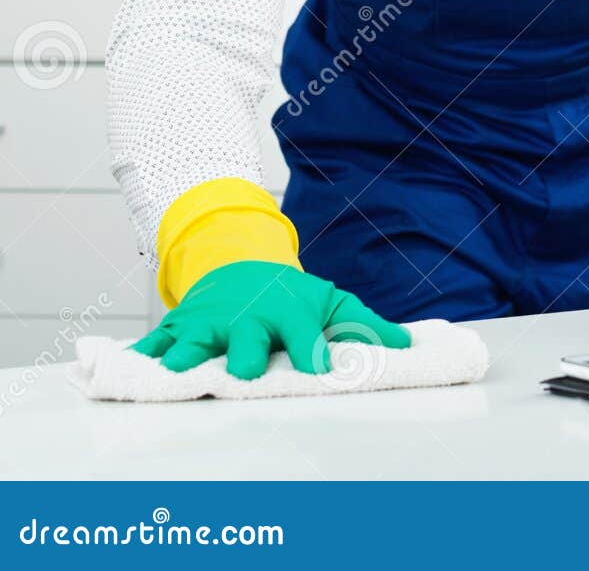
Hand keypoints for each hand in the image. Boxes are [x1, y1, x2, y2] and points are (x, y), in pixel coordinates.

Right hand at [132, 260, 411, 379]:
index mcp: (287, 313)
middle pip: (245, 338)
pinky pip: (156, 342)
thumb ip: (366, 327)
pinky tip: (132, 367)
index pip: (304, 334)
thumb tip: (407, 346)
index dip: (312, 350)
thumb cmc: (291, 297)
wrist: (242, 267)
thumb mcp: (331, 304)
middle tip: (243, 370)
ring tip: (179, 368)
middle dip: (245, 353)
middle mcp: (246, 318)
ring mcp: (209, 322)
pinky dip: (143, 353)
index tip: (319, 368)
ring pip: (196, 339)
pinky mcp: (179, 327)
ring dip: (188, 353)